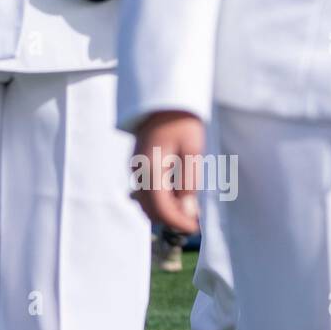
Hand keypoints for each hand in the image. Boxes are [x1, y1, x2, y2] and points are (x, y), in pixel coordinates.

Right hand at [132, 111, 204, 233]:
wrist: (164, 101)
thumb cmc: (182, 123)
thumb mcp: (192, 153)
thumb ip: (189, 185)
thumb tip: (188, 213)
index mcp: (150, 170)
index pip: (160, 208)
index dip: (177, 222)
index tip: (195, 228)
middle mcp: (138, 174)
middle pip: (150, 210)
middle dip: (171, 219)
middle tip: (194, 220)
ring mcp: (135, 171)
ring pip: (146, 203)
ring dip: (165, 211)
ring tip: (188, 208)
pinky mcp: (138, 168)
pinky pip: (146, 193)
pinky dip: (160, 201)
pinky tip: (177, 195)